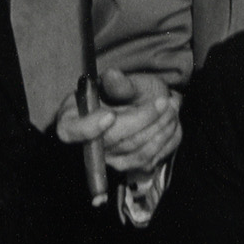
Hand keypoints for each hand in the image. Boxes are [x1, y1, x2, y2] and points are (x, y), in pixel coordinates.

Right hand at [60, 67, 181, 179]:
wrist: (144, 106)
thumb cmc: (127, 93)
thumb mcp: (123, 82)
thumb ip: (118, 83)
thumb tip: (112, 76)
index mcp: (73, 119)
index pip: (71, 131)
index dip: (89, 127)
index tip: (109, 115)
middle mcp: (87, 145)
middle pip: (113, 141)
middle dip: (143, 119)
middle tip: (164, 101)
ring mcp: (109, 160)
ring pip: (136, 151)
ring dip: (160, 128)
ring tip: (172, 107)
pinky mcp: (129, 167)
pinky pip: (150, 158)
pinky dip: (165, 139)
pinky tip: (171, 121)